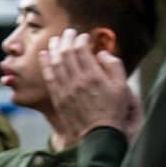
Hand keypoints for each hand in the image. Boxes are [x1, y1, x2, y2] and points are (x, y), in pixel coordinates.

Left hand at [41, 28, 139, 143]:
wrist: (97, 134)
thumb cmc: (113, 110)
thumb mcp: (122, 86)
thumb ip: (114, 66)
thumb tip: (102, 53)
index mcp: (93, 76)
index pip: (81, 50)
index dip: (80, 40)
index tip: (82, 36)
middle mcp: (76, 81)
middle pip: (66, 54)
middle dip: (65, 40)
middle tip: (66, 32)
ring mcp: (65, 90)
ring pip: (55, 64)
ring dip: (54, 50)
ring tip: (54, 40)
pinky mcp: (58, 98)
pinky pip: (49, 78)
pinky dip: (45, 65)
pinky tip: (44, 56)